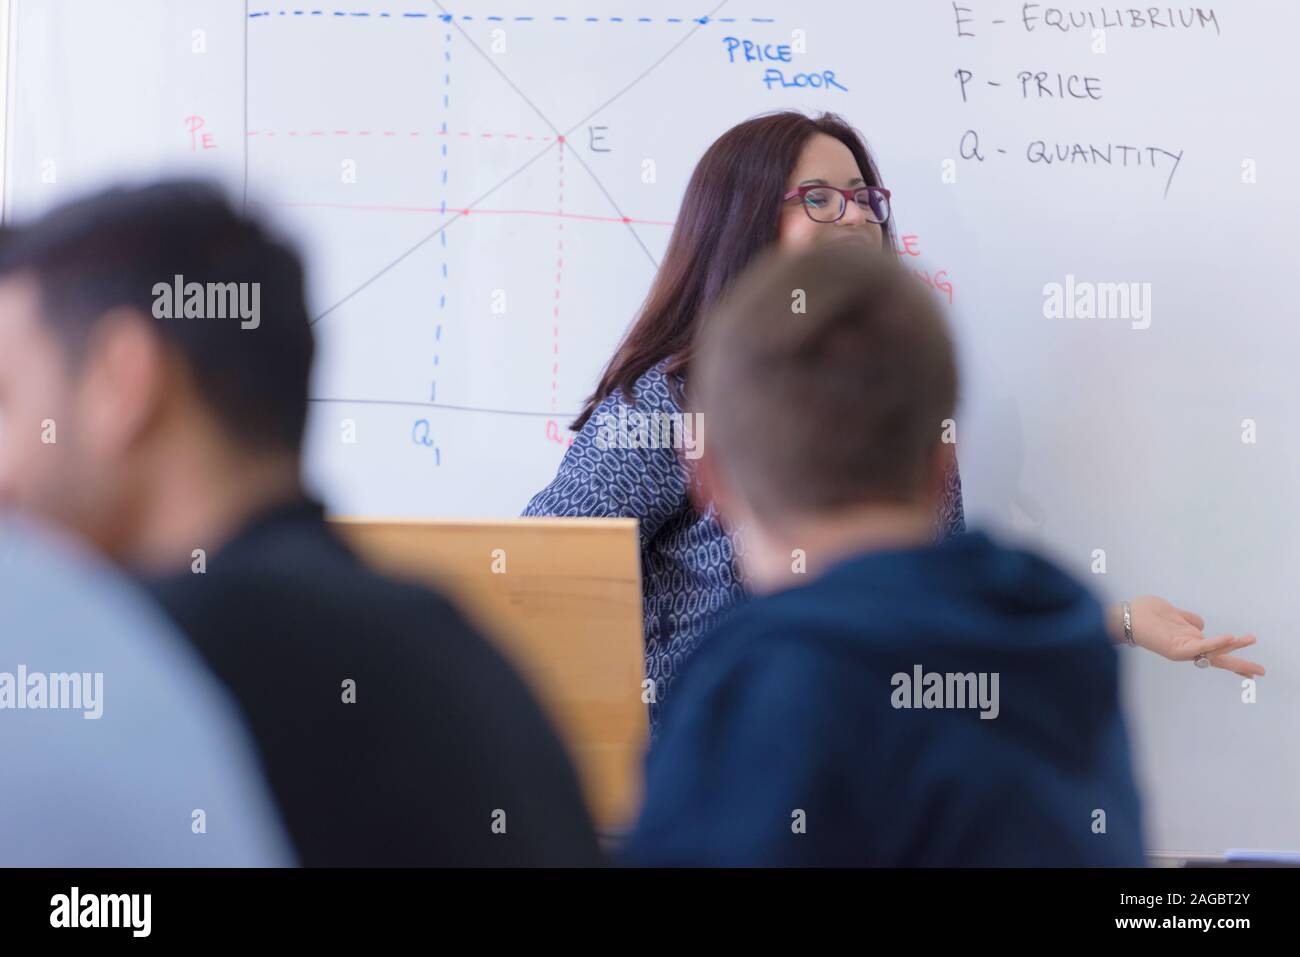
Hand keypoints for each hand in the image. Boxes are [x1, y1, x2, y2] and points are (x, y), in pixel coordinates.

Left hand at [1118, 595, 1263, 677]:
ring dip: (1233, 646)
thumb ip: (1188, 619)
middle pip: (1219, 658)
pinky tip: (1230, 637)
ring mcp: (1183, 649)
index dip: (1233, 656)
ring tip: (1250, 639)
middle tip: (1261, 673)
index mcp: (1189, 641)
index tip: (1251, 671)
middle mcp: (1188, 648)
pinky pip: (1200, 645)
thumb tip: (1202, 623)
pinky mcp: (1176, 647)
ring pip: (1213, 651)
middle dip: (1240, 666)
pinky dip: (1215, 642)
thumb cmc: (1144, 613)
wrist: (1125, 616)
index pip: (1216, 651)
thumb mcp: (1173, 613)